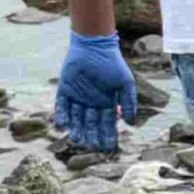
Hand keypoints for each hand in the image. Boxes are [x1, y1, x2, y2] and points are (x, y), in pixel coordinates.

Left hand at [55, 31, 137, 152]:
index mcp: (106, 103)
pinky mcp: (64, 90)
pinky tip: (63, 125)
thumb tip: (132, 123)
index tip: (108, 148)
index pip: (106, 124)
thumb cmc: (112, 63)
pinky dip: (62, 115)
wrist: (94, 46)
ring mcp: (77, 98)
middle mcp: (91, 103)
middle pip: (90, 124)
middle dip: (92, 135)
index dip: (108, 135)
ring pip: (76, 118)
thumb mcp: (125, 83)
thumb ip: (130, 102)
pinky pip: (61, 106)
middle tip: (92, 146)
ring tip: (77, 139)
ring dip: (76, 129)